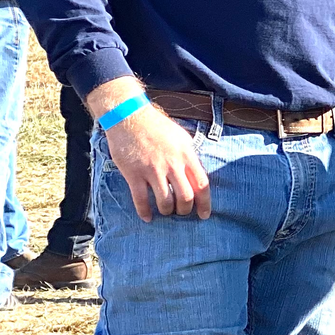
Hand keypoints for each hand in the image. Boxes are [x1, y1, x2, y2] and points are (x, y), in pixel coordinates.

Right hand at [89, 77, 210, 221]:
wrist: (129, 117)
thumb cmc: (157, 126)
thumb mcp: (182, 137)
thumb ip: (190, 157)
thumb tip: (197, 176)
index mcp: (187, 155)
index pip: (202, 184)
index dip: (205, 203)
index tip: (204, 214)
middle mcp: (172, 164)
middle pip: (185, 197)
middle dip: (185, 210)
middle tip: (181, 212)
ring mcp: (152, 170)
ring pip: (165, 202)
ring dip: (166, 211)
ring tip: (165, 211)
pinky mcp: (133, 174)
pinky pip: (140, 199)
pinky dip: (144, 211)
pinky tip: (147, 217)